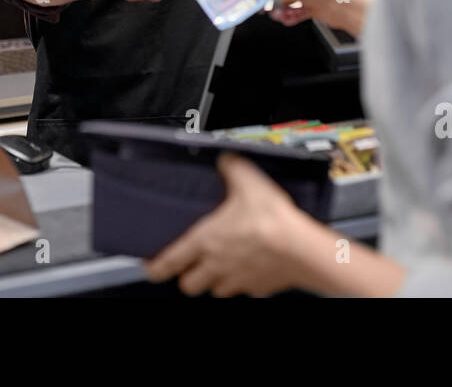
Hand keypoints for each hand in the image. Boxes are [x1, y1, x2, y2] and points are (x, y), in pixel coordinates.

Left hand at [144, 153, 310, 296]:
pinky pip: (244, 291)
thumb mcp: (246, 181)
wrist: (299, 248)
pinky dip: (243, 283)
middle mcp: (216, 265)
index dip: (156, 267)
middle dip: (187, 277)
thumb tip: (226, 160)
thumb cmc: (269, 220)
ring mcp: (237, 280)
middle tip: (191, 266)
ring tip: (221, 267)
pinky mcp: (258, 288)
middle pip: (189, 285)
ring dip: (215, 281)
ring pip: (215, 291)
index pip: (169, 262)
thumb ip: (231, 168)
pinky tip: (250, 268)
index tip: (151, 268)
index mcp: (205, 241)